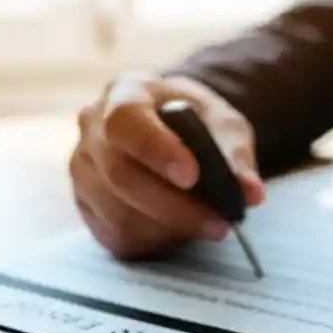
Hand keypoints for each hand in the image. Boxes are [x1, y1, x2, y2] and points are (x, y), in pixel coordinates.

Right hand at [71, 73, 264, 258]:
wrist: (169, 127)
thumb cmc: (194, 121)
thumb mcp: (223, 124)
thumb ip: (235, 155)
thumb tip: (250, 193)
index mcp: (124, 93)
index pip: (125, 121)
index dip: (156, 150)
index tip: (192, 176)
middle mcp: (91, 129)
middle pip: (120, 175)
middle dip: (175, 207)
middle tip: (219, 223)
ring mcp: (83, 169)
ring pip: (117, 212)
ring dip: (169, 228)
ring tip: (208, 227)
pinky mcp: (86, 204)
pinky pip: (115, 234)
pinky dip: (155, 240)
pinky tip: (181, 230)